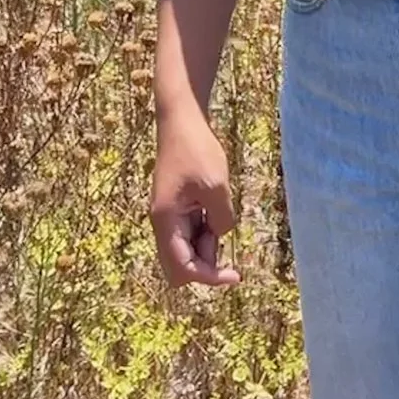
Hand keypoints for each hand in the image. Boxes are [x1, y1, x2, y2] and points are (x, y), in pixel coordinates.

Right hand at [150, 110, 240, 287]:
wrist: (181, 120)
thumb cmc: (196, 149)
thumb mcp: (216, 186)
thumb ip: (221, 219)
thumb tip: (219, 235)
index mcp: (166, 221)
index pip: (182, 268)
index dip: (208, 278)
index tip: (236, 275)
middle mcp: (163, 224)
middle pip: (180, 266)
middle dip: (205, 265)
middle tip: (224, 238)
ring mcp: (170, 216)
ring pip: (188, 250)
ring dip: (208, 245)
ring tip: (220, 208)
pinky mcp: (178, 207)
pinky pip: (192, 233)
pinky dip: (207, 230)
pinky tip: (216, 205)